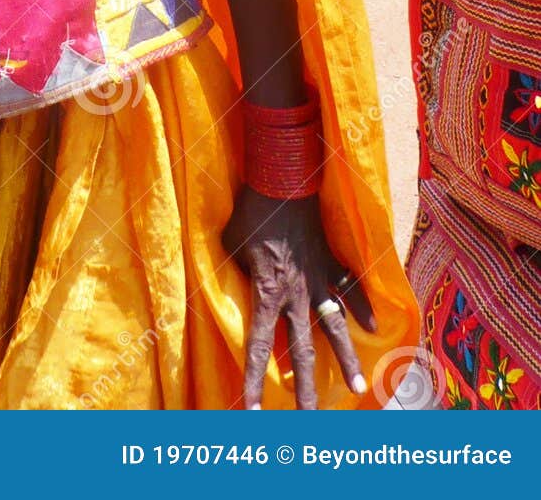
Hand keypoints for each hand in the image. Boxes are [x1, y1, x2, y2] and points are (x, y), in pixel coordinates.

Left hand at [223, 187, 375, 408]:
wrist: (281, 183)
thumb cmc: (249, 213)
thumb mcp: (229, 245)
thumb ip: (235, 271)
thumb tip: (236, 279)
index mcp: (267, 294)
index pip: (259, 347)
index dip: (255, 381)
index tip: (254, 412)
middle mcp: (295, 296)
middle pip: (303, 352)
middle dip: (306, 389)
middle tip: (308, 421)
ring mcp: (317, 280)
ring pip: (335, 329)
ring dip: (347, 359)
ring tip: (359, 388)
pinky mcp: (330, 262)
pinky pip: (349, 288)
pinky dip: (362, 307)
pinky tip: (373, 326)